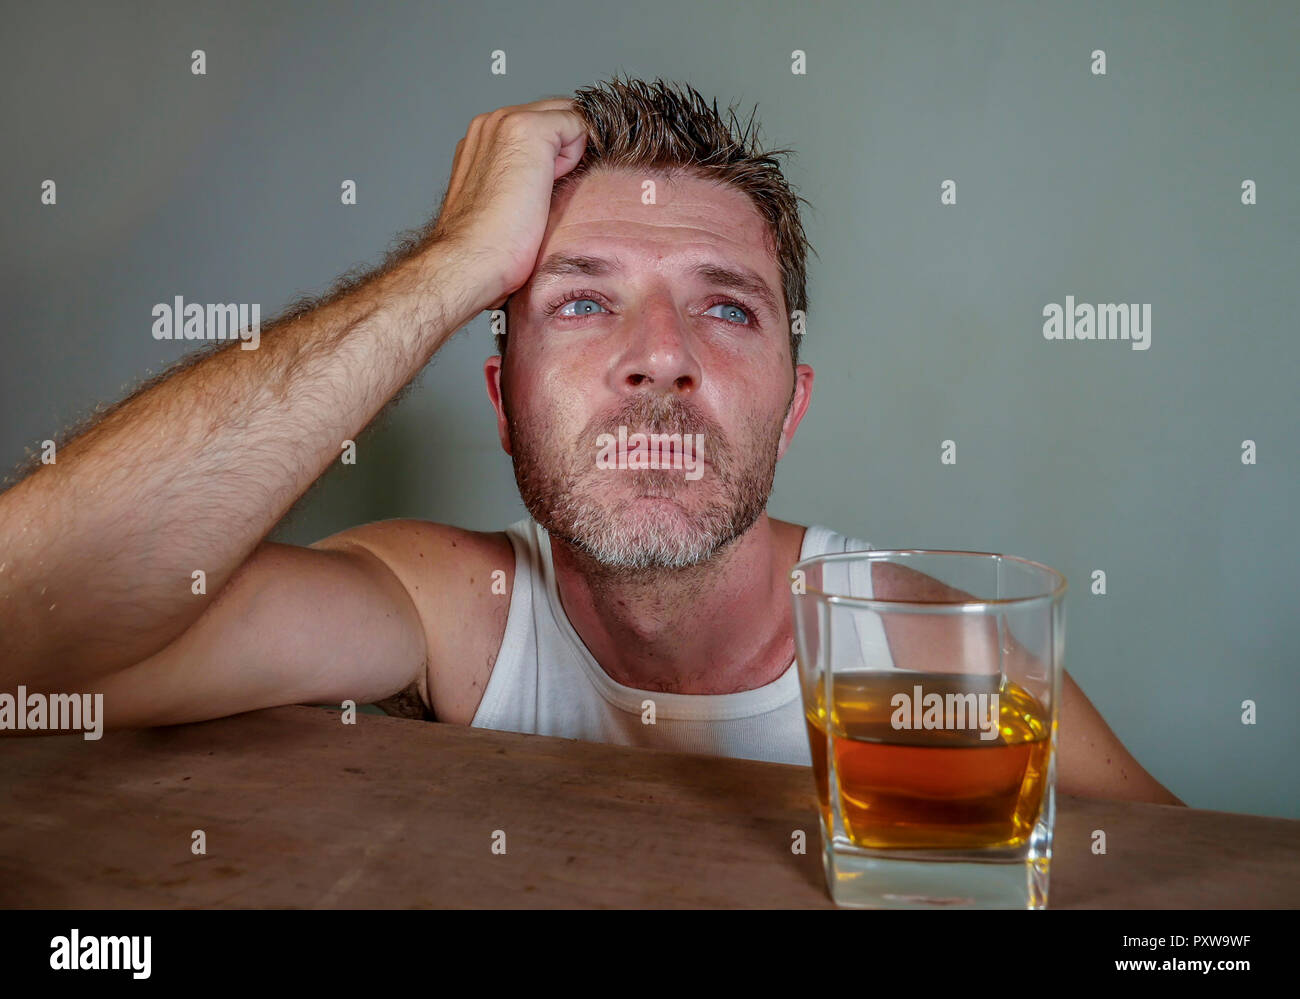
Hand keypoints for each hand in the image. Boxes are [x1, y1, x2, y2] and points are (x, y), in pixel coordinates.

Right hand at [431, 97, 587, 311]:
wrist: (471, 260)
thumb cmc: (488, 247)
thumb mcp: (506, 202)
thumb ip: (523, 178)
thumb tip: (553, 178)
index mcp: (481, 142)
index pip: (539, 124)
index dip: (557, 153)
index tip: (545, 189)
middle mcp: (489, 125)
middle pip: (555, 112)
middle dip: (566, 147)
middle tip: (544, 192)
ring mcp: (505, 121)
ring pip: (567, 116)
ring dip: (569, 152)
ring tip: (541, 191)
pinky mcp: (527, 128)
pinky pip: (577, 122)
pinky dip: (578, 153)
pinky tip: (550, 183)